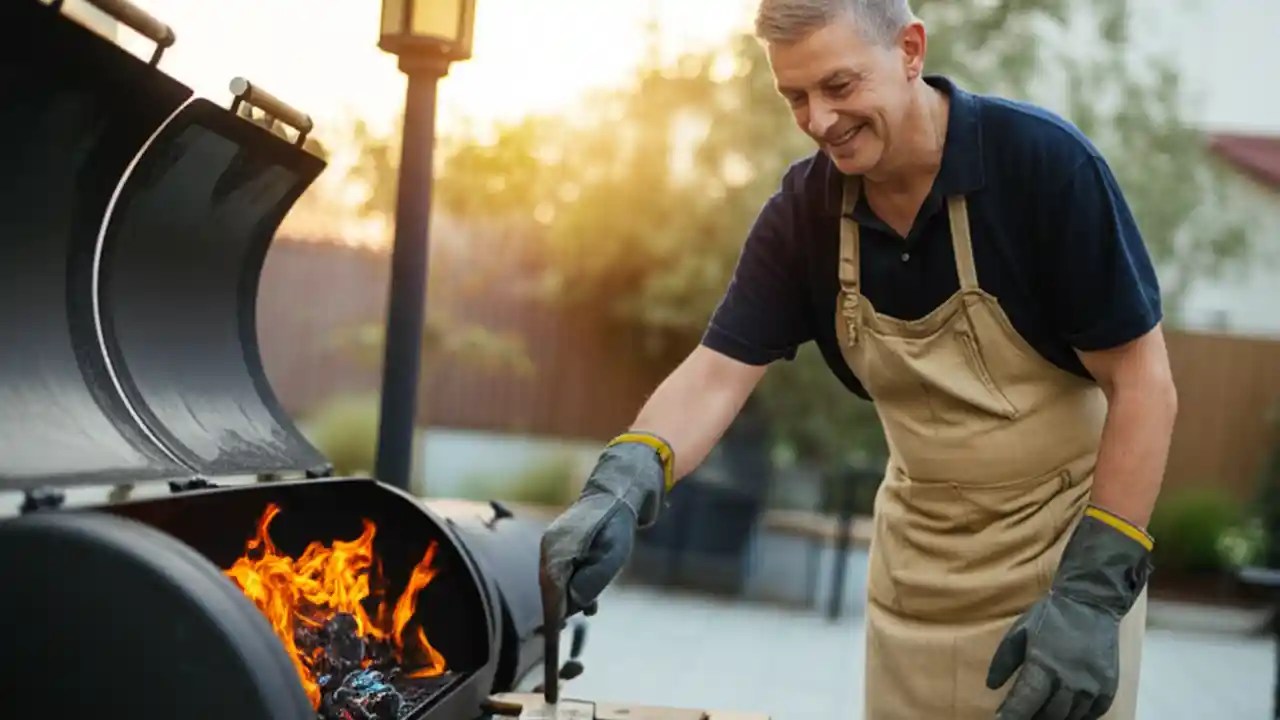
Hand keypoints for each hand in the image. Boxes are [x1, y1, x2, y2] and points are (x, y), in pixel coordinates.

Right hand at [538, 433, 672, 620]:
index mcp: (557, 549)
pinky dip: (572, 584)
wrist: (619, 488)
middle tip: (564, 633)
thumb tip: (575, 603)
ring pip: (555, 579)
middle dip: (559, 608)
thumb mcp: (611, 556)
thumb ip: (591, 581)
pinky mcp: (563, 541)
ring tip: (586, 612)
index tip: (553, 637)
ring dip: (569, 596)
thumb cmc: (618, 522)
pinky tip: (589, 599)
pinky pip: (562, 569)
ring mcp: (554, 542)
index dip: (552, 615)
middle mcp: (550, 546)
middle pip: (549, 587)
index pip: (550, 590)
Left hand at [986, 506, 1152, 719]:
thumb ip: (1003, 661)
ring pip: (1069, 717)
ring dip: (1053, 719)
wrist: (1091, 603)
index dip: (1011, 716)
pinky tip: (1065, 712)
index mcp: (1043, 665)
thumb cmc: (1050, 616)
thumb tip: (992, 687)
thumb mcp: (1019, 632)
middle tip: (1021, 716)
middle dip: (1032, 719)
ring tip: (1040, 715)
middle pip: (1048, 715)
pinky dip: (1076, 716)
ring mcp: (1092, 687)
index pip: (1024, 703)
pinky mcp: (1108, 688)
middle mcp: (1069, 681)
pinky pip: (1091, 714)